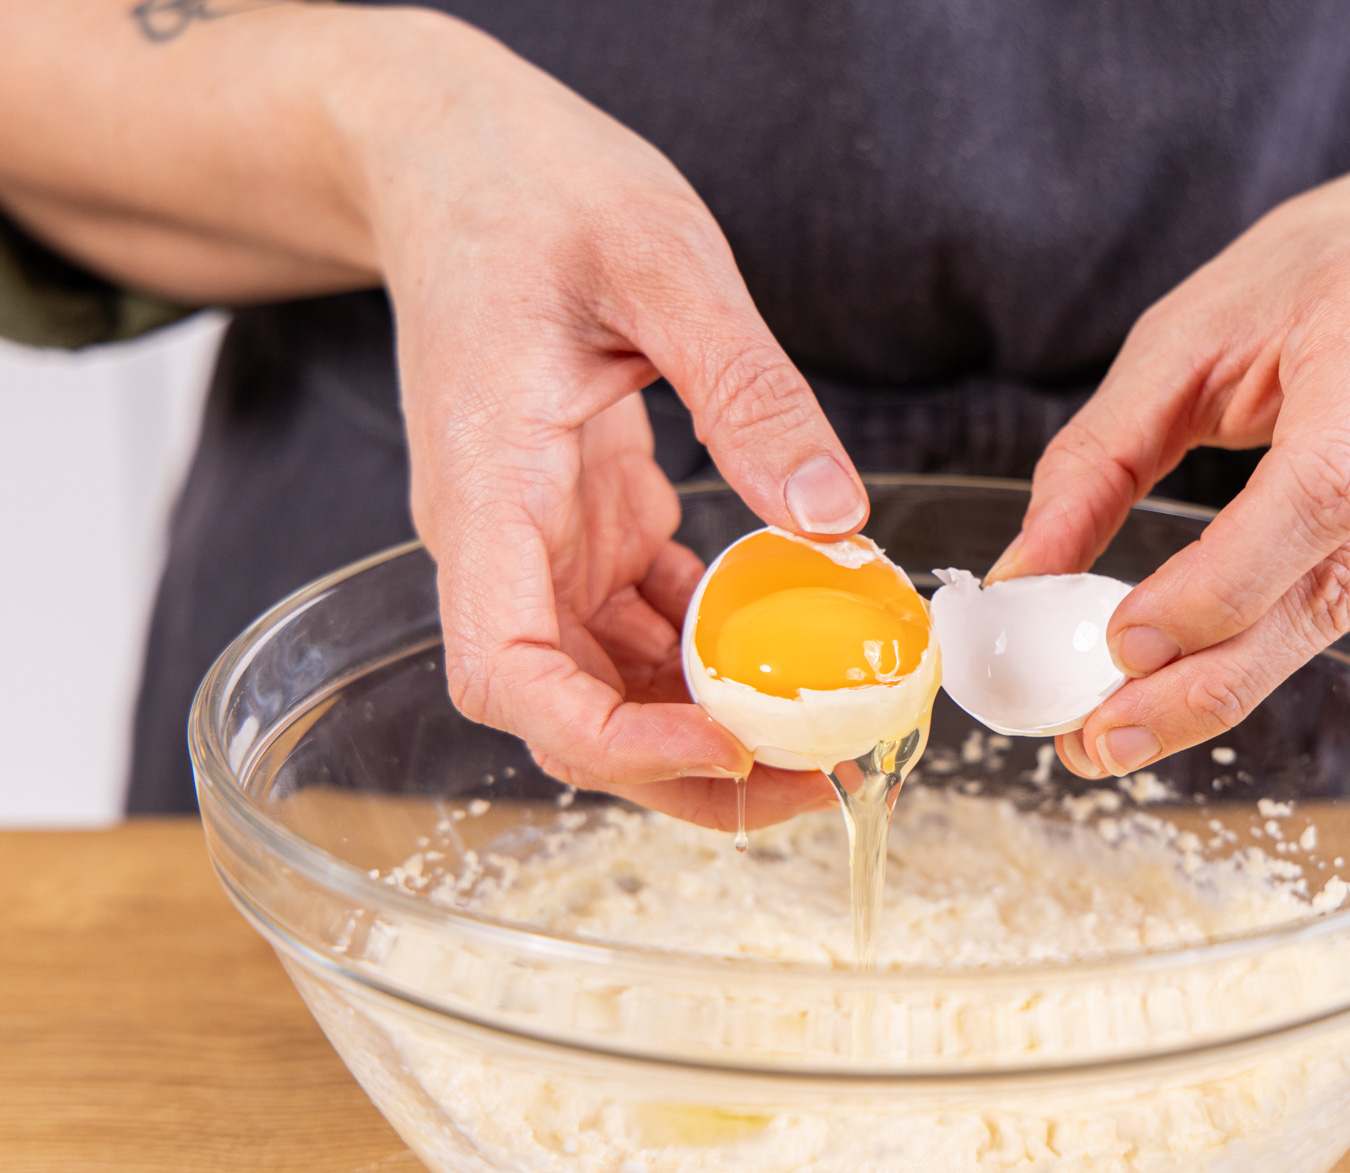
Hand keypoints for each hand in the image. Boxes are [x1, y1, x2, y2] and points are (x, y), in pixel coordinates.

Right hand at [361, 21, 861, 825]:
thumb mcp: (659, 260)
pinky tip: (791, 643)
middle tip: (818, 776)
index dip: (608, 741)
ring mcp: (539, 536)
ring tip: (823, 734)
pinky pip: (640, 621)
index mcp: (487, 486)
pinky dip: (711, 650)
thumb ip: (745, 385)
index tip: (724, 745)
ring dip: (705, 723)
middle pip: (567, 711)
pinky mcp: (579, 519)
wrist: (451, 155)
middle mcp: (500, 538)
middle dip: (682, 768)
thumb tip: (834, 515)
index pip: (505, 671)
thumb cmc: (527, 189)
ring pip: (608, 682)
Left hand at [991, 140, 1349, 778]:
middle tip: (1106, 738)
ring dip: (1233, 677)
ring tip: (1129, 721)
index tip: (1123, 641)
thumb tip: (1023, 577)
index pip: (1323, 487)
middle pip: (1341, 579)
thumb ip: (1097, 457)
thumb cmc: (1294, 288)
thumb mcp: (1180, 341)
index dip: (1224, 581)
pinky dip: (1280, 637)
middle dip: (1213, 675)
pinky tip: (1218, 653)